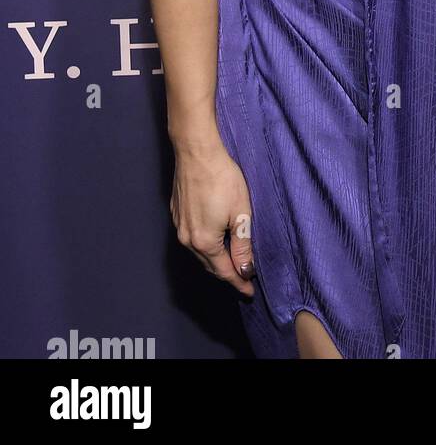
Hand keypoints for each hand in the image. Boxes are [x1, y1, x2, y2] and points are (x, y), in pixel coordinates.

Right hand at [170, 141, 255, 295]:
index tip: (249, 292)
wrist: (196, 152)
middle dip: (227, 273)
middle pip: (210, 264)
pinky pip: (192, 238)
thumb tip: (245, 270)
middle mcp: (186, 238)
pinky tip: (215, 239)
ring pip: (199, 252)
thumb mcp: (241, 212)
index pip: (224, 271)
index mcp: (204, 241)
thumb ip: (242, 244)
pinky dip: (205, 244)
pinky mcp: (176, 213)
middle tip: (244, 278)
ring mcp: (179, 226)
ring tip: (232, 262)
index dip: (238, 283)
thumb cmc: (222, 178)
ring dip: (215, 259)